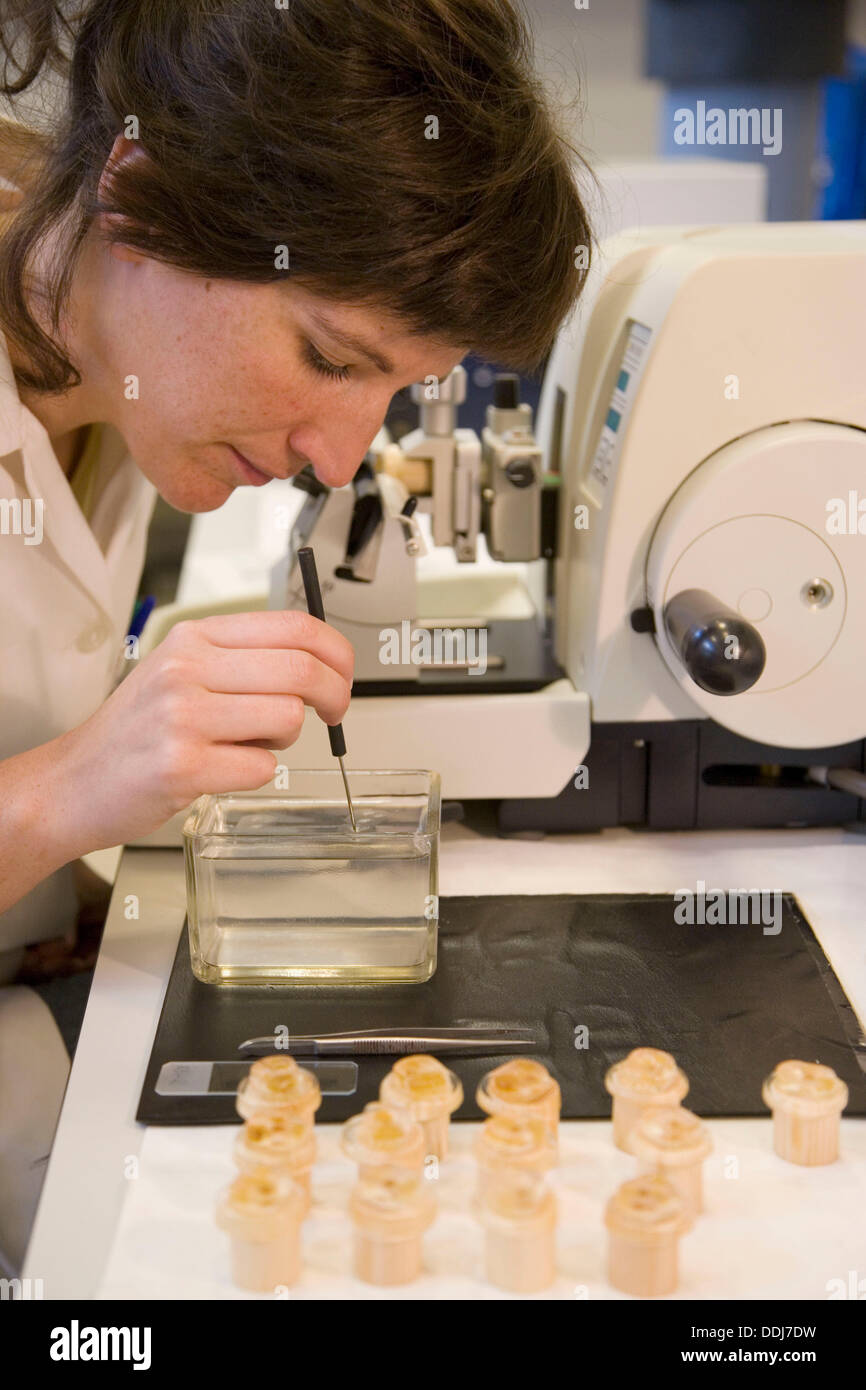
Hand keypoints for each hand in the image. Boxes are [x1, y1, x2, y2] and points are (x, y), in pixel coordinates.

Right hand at [43, 610, 353, 859]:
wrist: (73, 782)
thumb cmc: (136, 731)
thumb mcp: (181, 671)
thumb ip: (243, 660)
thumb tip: (320, 661)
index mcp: (194, 638)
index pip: (293, 625)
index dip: (337, 651)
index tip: (344, 675)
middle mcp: (187, 669)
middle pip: (302, 670)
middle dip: (335, 696)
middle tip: (333, 714)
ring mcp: (183, 717)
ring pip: (288, 719)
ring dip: (284, 741)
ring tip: (246, 745)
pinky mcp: (183, 767)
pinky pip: (262, 768)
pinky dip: (254, 774)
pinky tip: (219, 770)